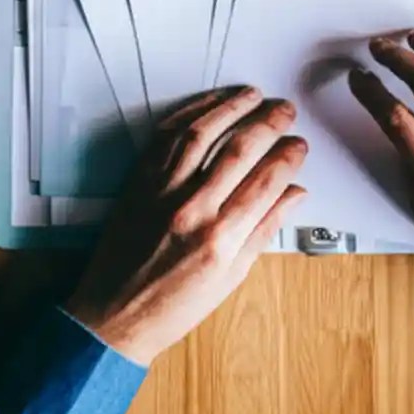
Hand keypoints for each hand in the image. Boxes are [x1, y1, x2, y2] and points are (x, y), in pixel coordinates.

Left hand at [65, 88, 307, 364]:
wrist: (113, 317)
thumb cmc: (172, 305)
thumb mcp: (232, 277)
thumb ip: (264, 229)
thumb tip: (295, 193)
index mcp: (221, 239)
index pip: (267, 181)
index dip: (289, 156)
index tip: (299, 144)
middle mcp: (192, 210)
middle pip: (240, 150)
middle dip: (269, 123)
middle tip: (285, 111)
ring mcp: (162, 192)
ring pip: (203, 133)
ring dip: (232, 108)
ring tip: (253, 96)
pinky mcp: (139, 183)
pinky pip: (166, 137)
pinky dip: (191, 114)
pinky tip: (211, 105)